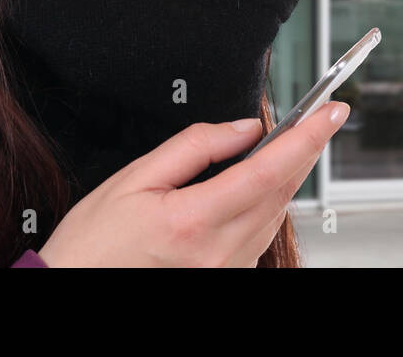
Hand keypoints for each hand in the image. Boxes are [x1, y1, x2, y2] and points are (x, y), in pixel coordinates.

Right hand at [36, 102, 348, 266]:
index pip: (268, 171)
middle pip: (282, 193)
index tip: (330, 112)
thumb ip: (193, 148)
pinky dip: (267, 204)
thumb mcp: (133, 179)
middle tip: (324, 116)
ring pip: (276, 215)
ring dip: (288, 176)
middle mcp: (218, 255)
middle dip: (306, 149)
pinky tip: (260, 185)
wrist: (72, 290)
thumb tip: (241, 129)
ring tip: (293, 143)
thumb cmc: (93, 245)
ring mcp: (226, 273)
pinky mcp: (226, 281)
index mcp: (193, 222)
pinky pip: (260, 236)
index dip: (306, 138)